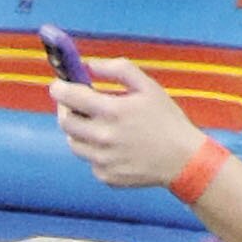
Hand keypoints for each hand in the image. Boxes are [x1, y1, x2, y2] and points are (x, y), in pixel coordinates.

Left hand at [50, 62, 208, 193]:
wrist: (183, 159)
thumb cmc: (166, 120)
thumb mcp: (149, 86)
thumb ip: (119, 69)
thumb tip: (91, 65)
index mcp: (113, 111)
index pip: (69, 97)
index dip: (59, 89)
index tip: (58, 86)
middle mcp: (104, 137)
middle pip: (65, 121)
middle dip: (66, 109)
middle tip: (76, 105)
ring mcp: (103, 160)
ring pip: (73, 143)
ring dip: (79, 131)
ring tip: (98, 125)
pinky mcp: (105, 176)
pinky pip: (89, 160)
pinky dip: (95, 151)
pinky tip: (114, 146)